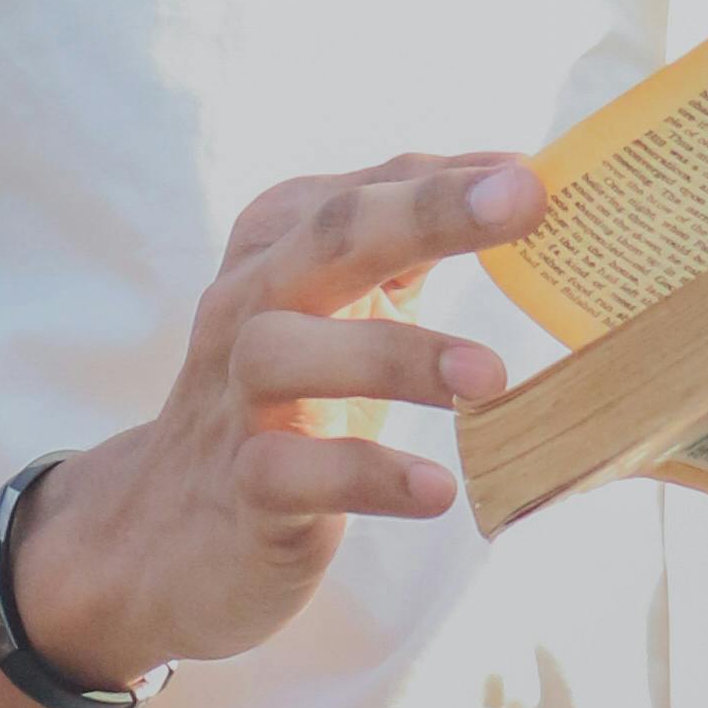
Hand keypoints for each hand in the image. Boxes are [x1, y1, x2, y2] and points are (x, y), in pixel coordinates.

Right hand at [12, 150, 544, 683]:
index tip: (542, 172)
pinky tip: (437, 488)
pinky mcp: (238, 490)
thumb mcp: (340, 310)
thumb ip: (412, 247)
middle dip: (426, 211)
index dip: (456, 175)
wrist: (165, 535)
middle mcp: (249, 303)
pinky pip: (290, 473)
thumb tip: (527, 181)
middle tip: (524, 202)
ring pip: (288, 350)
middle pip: (327, 236)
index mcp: (281, 244)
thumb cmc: (289, 401)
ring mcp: (233, 397)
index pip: (371, 188)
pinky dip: (364, 475)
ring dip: (396, 354)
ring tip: (491, 377)